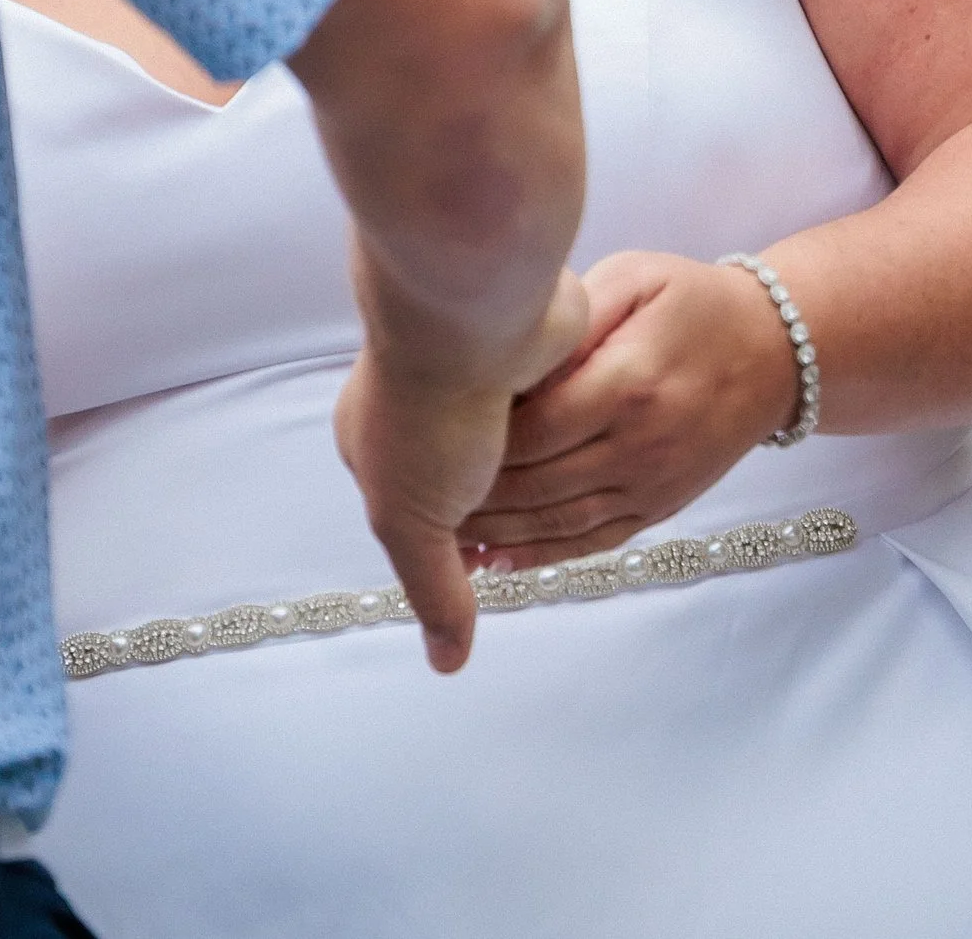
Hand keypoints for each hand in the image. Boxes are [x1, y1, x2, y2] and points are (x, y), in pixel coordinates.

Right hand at [334, 264, 589, 672]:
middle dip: (502, 509)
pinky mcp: (528, 350)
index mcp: (376, 434)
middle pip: (468, 478)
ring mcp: (479, 372)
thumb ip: (434, 590)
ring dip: (541, 469)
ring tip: (579, 503)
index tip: (489, 568)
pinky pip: (556, 401)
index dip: (452, 546)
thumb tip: (447, 664)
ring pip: (517, 442)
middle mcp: (425, 399)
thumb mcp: (413, 521)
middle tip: (539, 542)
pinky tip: (595, 450)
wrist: (474, 308)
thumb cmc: (426, 411)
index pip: (415, 511)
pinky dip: (571, 424)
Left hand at [458, 251, 798, 571]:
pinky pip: (592, 542)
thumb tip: (510, 361)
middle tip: (415, 492)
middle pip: (538, 485)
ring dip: (495, 535)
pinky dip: (540, 557)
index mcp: (629, 383)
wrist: (773, 350)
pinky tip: (495, 561)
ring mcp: (653, 484)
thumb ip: (572, 320)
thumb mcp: (633, 279)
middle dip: (473, 495)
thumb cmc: (692, 301)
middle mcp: (641, 445)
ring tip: (439, 537)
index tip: (432, 434)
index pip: (535, 430)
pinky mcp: (660, 508)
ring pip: (559, 524)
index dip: (479, 441)